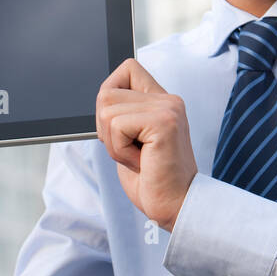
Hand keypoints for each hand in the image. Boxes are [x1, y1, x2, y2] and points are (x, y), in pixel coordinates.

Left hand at [96, 59, 196, 233]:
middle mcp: (168, 100)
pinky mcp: (164, 123)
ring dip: (113, 143)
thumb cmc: (153, 180)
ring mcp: (168, 109)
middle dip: (106, 129)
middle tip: (132, 151)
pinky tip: (141, 161)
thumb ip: (123, 114)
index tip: (121, 128)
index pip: (127, 68)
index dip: (110, 94)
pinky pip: (116, 125)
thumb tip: (101, 97)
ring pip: (106, 109)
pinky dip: (119, 150)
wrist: (176, 207)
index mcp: (162, 101)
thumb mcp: (132, 140)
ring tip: (137, 157)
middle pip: (106, 92)